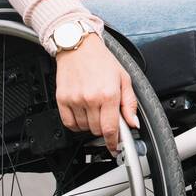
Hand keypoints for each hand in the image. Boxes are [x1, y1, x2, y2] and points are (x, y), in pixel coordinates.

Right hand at [52, 35, 139, 156]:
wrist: (79, 47)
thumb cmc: (102, 60)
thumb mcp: (123, 78)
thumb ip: (129, 103)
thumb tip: (133, 123)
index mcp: (109, 93)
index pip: (111, 129)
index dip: (114, 143)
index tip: (115, 148)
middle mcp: (91, 98)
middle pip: (97, 131)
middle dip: (103, 127)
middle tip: (105, 114)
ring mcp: (75, 100)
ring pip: (84, 128)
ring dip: (90, 124)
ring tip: (93, 106)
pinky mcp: (62, 99)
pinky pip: (69, 124)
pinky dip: (76, 123)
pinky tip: (82, 111)